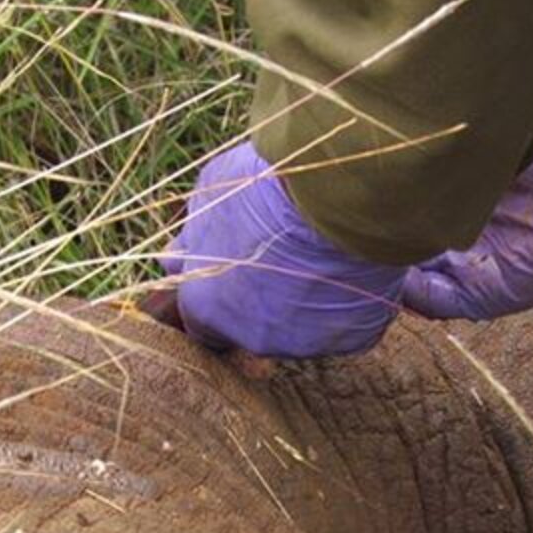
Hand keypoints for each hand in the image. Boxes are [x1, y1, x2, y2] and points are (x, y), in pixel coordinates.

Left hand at [161, 142, 405, 357]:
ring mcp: (305, 343)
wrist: (337, 195)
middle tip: (284, 255)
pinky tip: (354, 266)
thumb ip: (194, 235)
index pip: (201, 321)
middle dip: (263, 298)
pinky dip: (349, 302)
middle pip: (252, 328)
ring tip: (323, 255)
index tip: (234, 270)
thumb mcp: (209, 197)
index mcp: (206, 307)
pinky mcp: (353, 339)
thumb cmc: (265, 189)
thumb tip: (178, 254)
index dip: (218, 296)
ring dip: (306, 302)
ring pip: (301, 328)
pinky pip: (346, 324)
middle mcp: (251, 337)